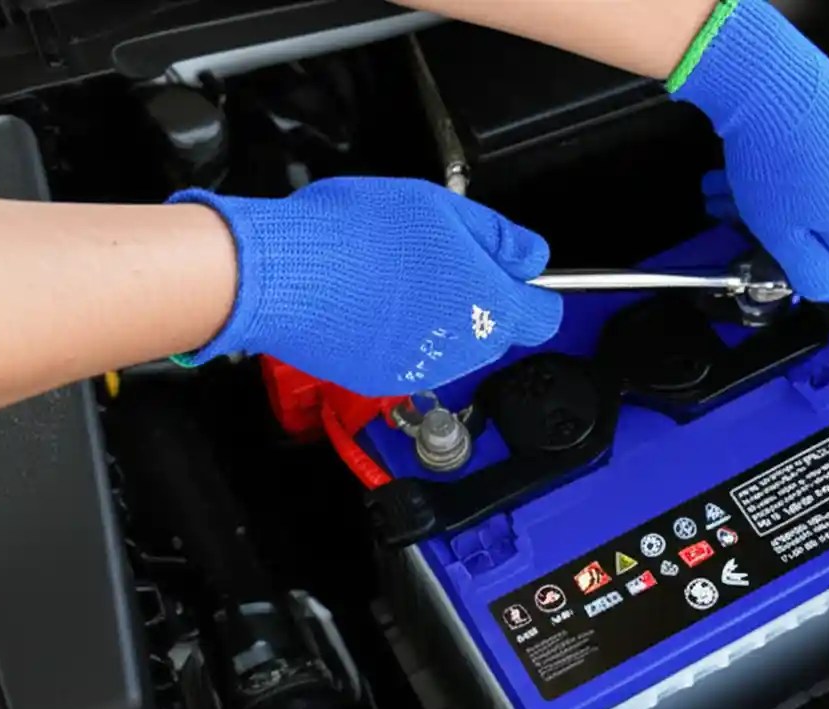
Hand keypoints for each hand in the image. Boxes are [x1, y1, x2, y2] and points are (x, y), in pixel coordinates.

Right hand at [169, 178, 561, 395]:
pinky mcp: (375, 380)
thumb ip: (498, 237)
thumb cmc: (363, 232)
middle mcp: (461, 350)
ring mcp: (418, 371)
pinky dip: (393, 334)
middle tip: (436, 256)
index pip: (542, 316)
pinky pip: (402, 357)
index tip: (507, 268)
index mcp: (490, 306)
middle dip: (476, 298)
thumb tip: (532, 257)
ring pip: (447, 345)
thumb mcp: (444, 209)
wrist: (285, 273)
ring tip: (393, 274)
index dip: (530, 289)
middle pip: (493, 331)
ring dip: (434, 315)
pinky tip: (365, 300)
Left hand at [670, 0, 828, 303]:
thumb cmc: (779, 166)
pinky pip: (817, 165)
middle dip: (790, 235)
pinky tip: (736, 175)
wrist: (772, 83)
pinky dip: (783, 176)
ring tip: (724, 199)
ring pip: (820, 196)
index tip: (798, 268)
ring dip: (774, 205)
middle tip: (745, 230)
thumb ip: (816, 275)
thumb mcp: (786, 240)